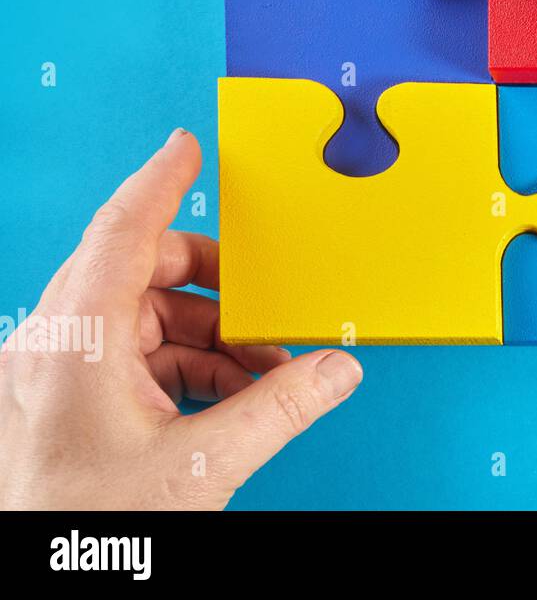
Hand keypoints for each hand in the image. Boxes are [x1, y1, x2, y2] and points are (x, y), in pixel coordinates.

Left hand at [0, 129, 362, 509]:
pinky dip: (187, 367)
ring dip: (210, 337)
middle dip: (215, 288)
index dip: (161, 182)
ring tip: (264, 371)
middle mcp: (56, 345)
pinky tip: (232, 397)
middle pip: (140, 274)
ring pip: (142, 320)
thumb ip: (279, 409)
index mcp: (75, 339)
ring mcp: (57, 376)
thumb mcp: (199, 464)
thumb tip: (337, 370)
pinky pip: (133, 359)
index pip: (123, 231)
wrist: (32, 581)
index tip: (188, 146)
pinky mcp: (65, 406)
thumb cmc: (83, 528)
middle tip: (265, 303)